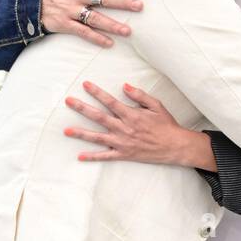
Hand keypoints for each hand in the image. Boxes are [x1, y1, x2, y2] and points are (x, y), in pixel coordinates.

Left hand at [63, 80, 203, 164]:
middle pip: (99, 117)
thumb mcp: (156, 106)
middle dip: (82, 108)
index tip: (85, 84)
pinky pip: (106, 156)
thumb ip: (139, 95)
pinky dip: (93, 157)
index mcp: (131, 115)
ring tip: (66, 130)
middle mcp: (124, 128)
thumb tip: (124, 86)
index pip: (110, 101)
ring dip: (81, 133)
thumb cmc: (166, 125)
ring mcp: (122, 142)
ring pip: (98, 137)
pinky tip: (80, 156)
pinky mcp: (124, 154)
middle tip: (68, 101)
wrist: (175, 146)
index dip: (97, 92)